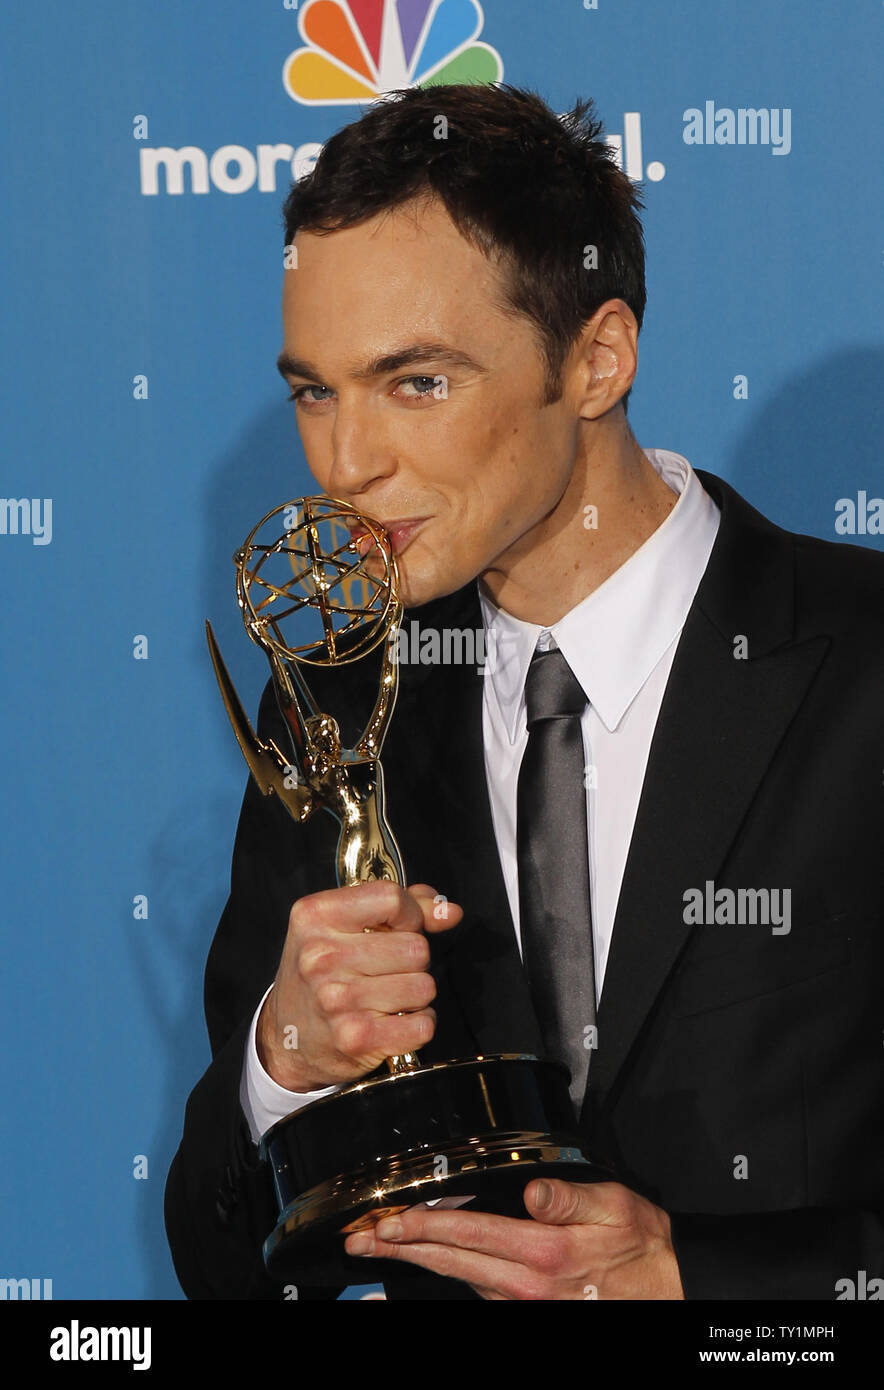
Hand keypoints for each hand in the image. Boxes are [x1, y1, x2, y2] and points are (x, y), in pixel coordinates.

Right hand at [257, 880, 460, 1089]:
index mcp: (315, 916)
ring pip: (424, 986)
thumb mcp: (342, 925)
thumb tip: (449, 912)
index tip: (399, 928)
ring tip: (385, 996)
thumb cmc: (321, 973)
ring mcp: (337, 1000)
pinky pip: (423, 1024)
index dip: (409, 914)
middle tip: (384, 970)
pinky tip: (391, 1022)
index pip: (391, 898)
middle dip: (412, 960)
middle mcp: (321, 956)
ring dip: (415, 994)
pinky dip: (417, 1025)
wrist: (288, 1040)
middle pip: (415, 947)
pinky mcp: (356, 1038)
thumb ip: (401, 907)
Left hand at [344, 1179, 684, 1299]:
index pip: (467, 1233)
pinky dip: (449, 1272)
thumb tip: (533, 1189)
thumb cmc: (641, 1247)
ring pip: (458, 1276)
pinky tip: (434, 1261)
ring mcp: (523, 1301)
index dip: (422, 1226)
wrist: (668, 1289)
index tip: (387, 1221)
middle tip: (360, 1241)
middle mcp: (524, 1284)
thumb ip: (569, 1197)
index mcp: (542, 1254)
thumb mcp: (614, 1208)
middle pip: (449, 1262)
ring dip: (419, 1260)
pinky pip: (477, 1289)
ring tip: (384, 1244)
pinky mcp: (527, 1306)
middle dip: (401, 1249)